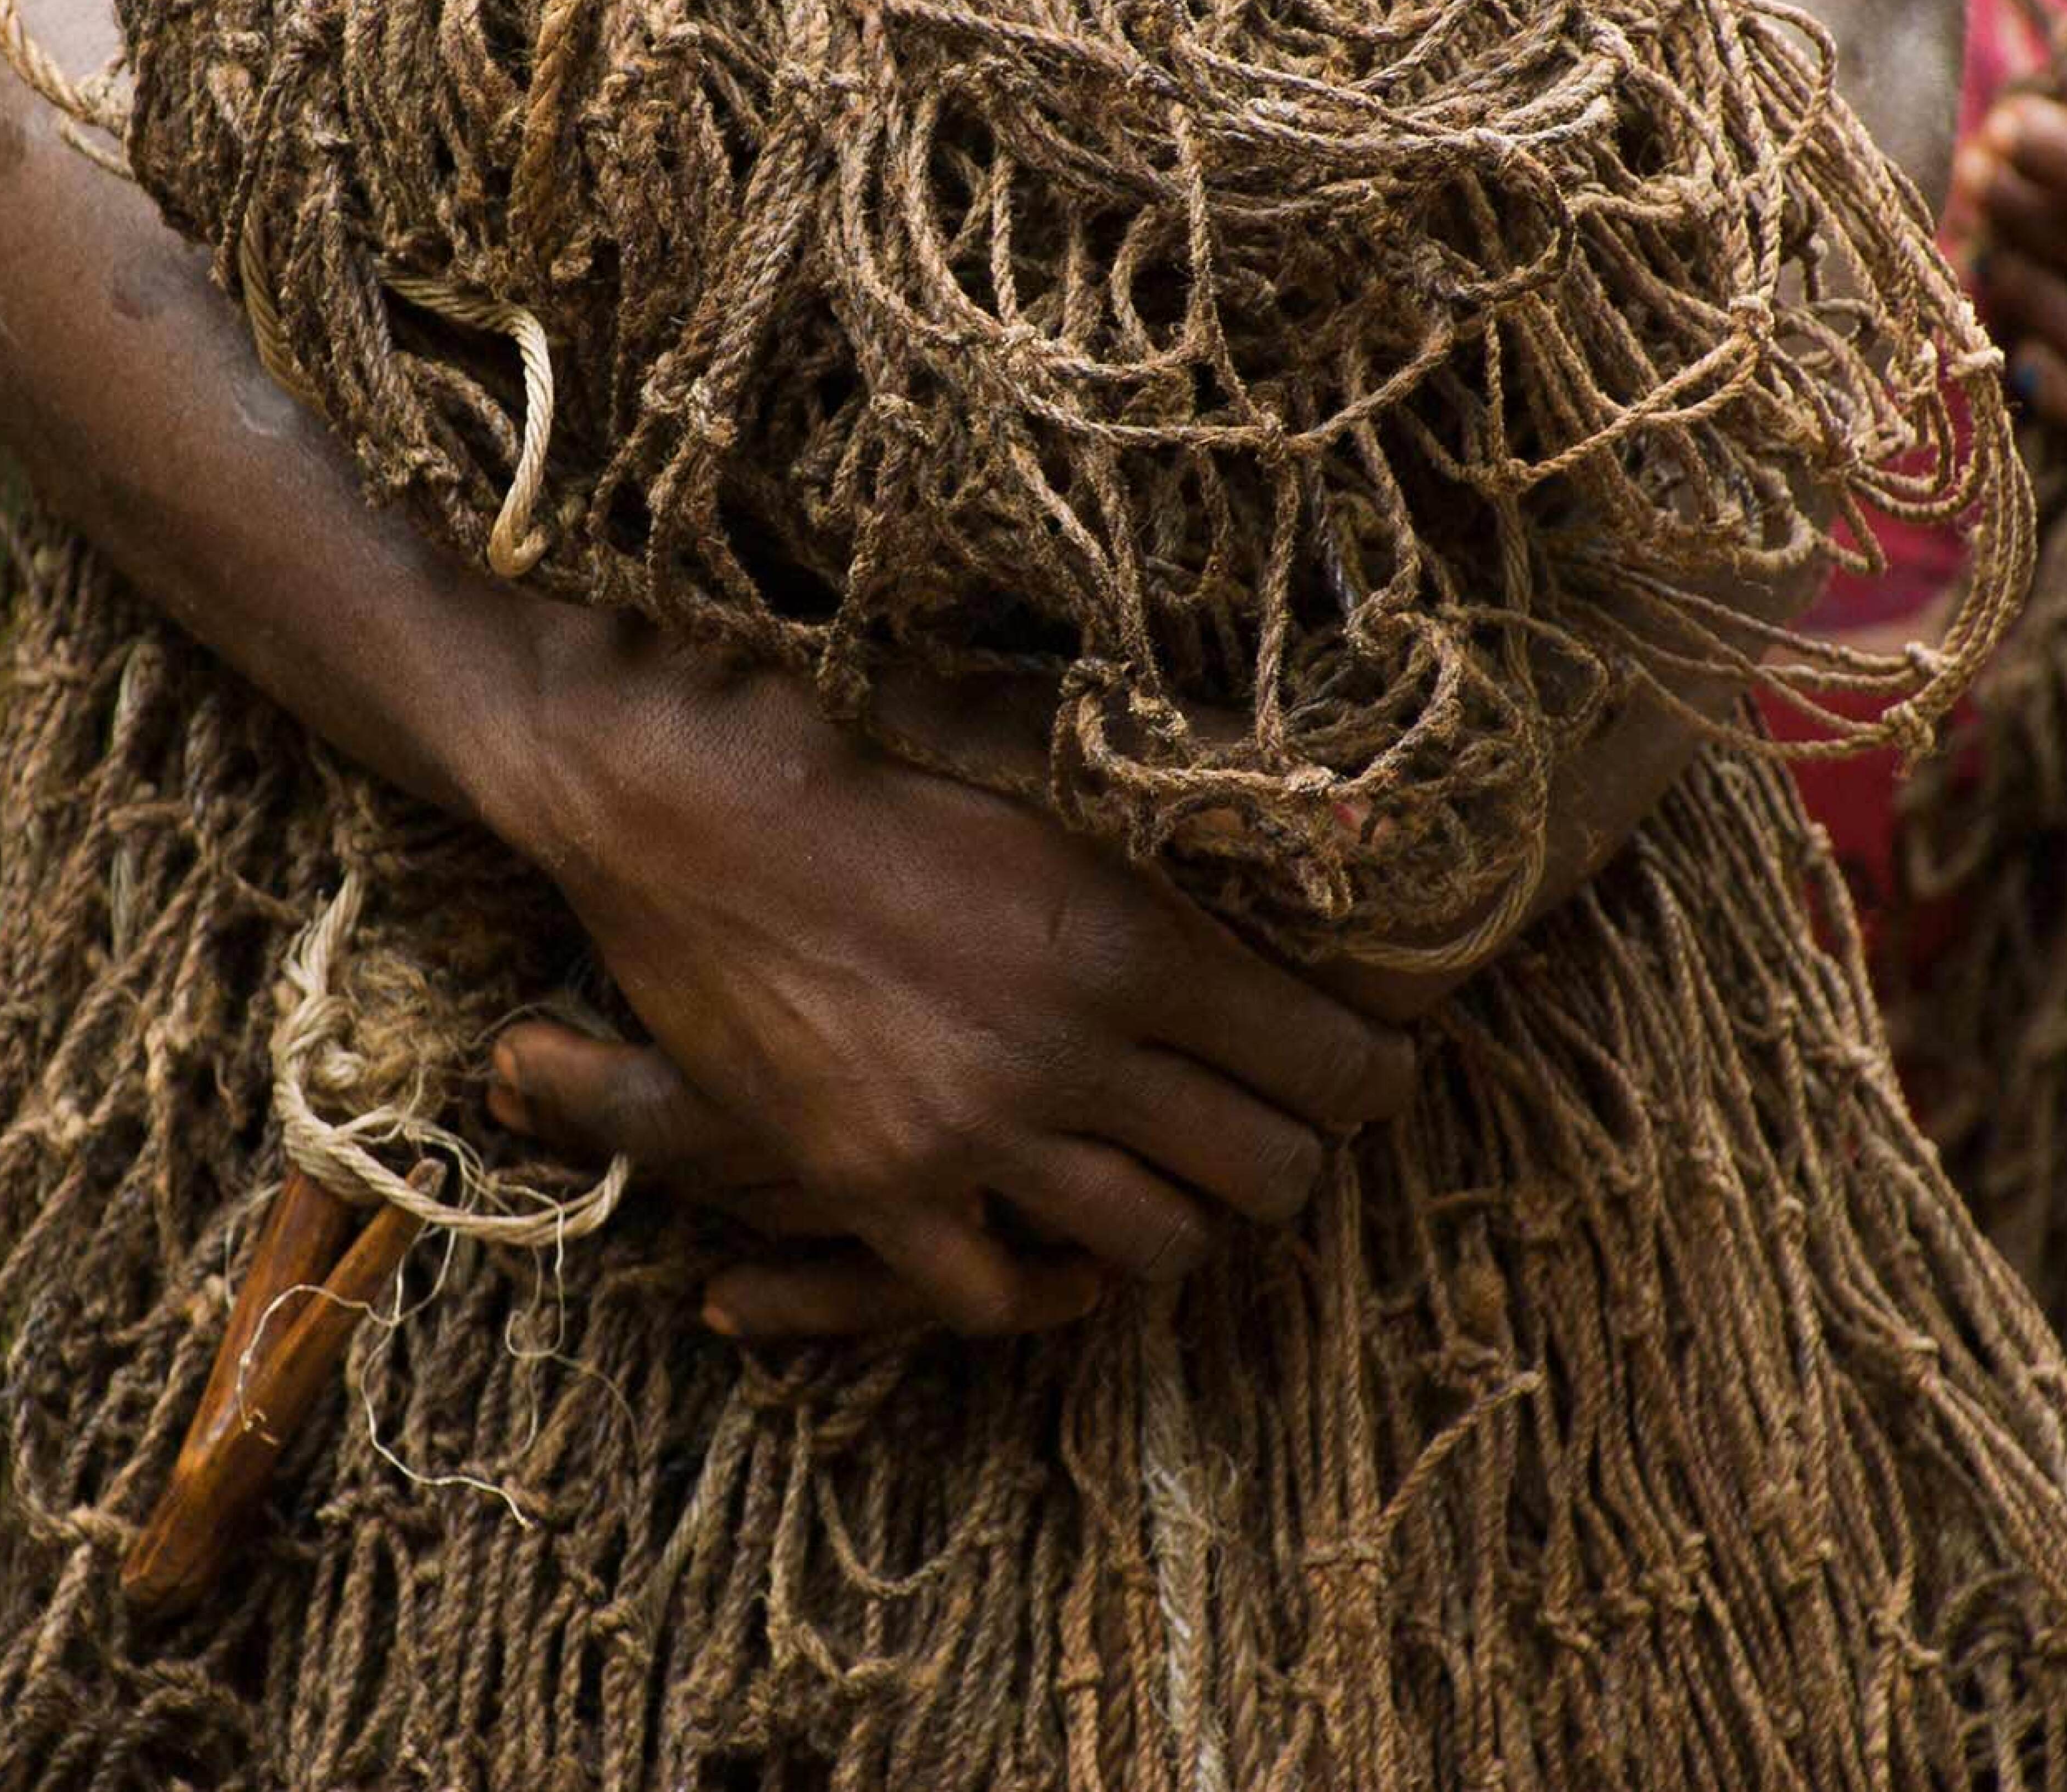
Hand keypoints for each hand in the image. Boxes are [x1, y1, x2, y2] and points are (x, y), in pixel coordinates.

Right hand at [492, 622, 1415, 1339]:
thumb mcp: (1054, 793)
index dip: (1369, 1080)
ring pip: (1157, 1244)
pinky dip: (1028, 1275)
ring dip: (1172, 1217)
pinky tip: (1027, 1228)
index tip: (1363, 1075)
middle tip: (1263, 1129)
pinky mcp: (875, 1185)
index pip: (1333, 1065)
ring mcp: (972, 1130)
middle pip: (1268, 1171)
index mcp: (1133, 939)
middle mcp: (1072, 1047)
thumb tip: (1348, 838)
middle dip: (1286, 1155)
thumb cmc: (880, 772)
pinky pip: (998, 1295)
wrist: (698, 811)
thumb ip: (1183, 851)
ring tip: (1152, 1178)